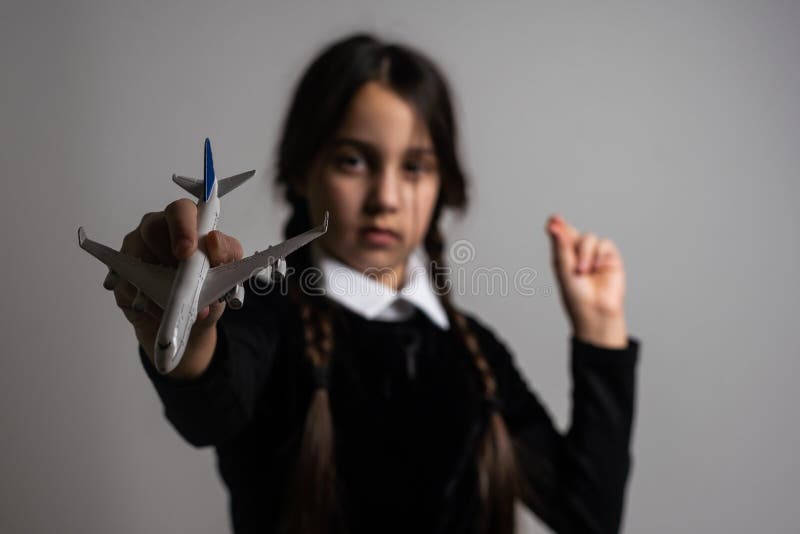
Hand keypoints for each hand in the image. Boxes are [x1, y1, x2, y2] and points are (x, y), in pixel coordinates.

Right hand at [112, 198, 242, 369]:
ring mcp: (135, 250)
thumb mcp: (227, 268)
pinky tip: (162, 309)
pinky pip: (129, 283)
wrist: (193, 318)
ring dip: (160, 282)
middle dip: (168, 256)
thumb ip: (227, 252)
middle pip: (152, 229)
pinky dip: (148, 300)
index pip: (180, 210)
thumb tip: (214, 241)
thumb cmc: (208, 285)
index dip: (182, 228)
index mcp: (186, 223)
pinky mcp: (122, 274)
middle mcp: (157, 230)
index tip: (187, 251)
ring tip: (178, 300)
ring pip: (137, 256)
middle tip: (183, 280)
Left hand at [545, 214, 627, 348]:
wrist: (595, 311)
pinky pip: (605, 244)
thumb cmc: (576, 295)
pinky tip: (596, 268)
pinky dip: (599, 254)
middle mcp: (579, 254)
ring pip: (590, 237)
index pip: (561, 236)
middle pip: (575, 232)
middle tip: (558, 228)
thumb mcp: (564, 268)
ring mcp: (595, 255)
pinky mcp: (610, 258)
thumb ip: (561, 245)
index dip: (558, 225)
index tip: (552, 219)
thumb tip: (553, 224)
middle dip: (568, 231)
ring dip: (585, 251)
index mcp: (564, 256)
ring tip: (582, 271)